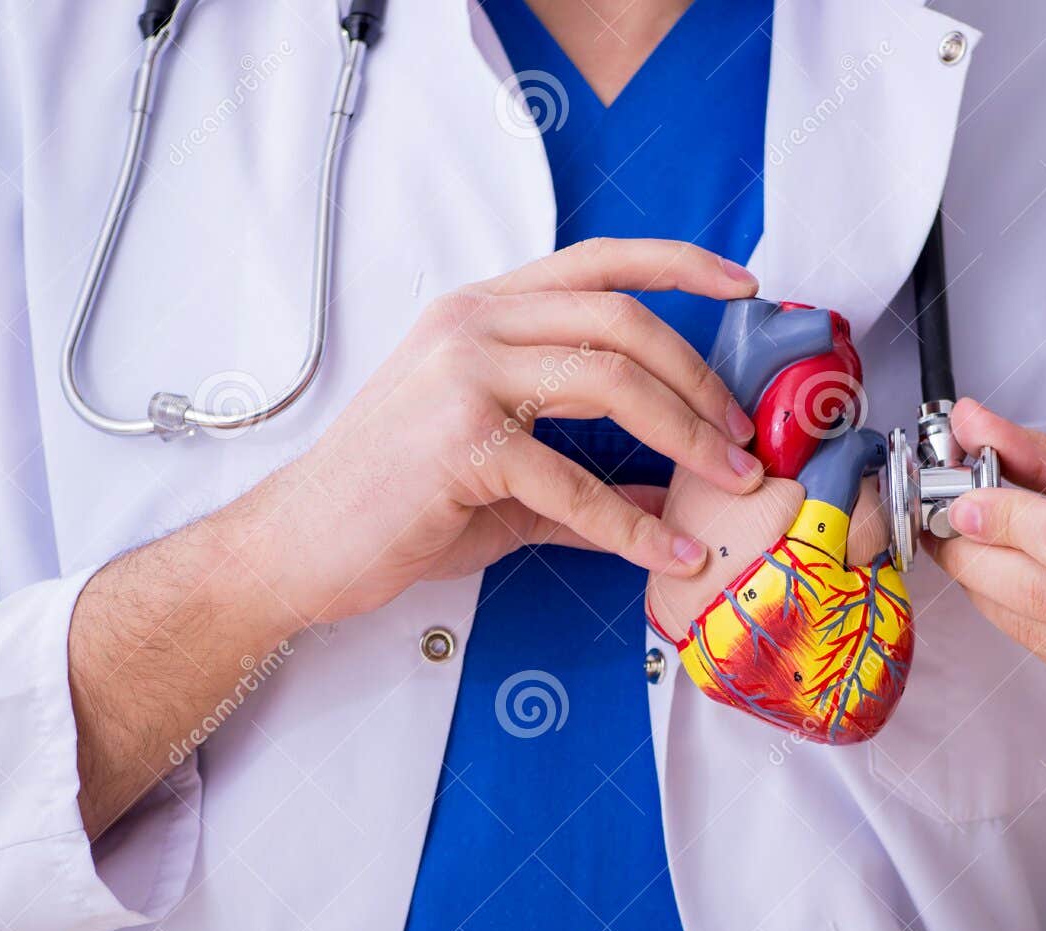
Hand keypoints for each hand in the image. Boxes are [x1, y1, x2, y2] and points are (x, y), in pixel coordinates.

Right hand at [258, 238, 765, 622]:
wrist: (303, 542)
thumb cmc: (399, 500)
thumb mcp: (506, 475)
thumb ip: (587, 474)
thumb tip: (673, 498)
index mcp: (484, 312)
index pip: (598, 262)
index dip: (678, 264)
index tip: (742, 285)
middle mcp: (475, 324)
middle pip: (623, 320)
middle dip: (700, 378)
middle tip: (742, 436)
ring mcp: (465, 375)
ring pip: (612, 380)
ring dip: (688, 435)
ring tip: (731, 482)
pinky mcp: (462, 442)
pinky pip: (575, 482)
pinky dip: (635, 525)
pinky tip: (672, 553)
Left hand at [927, 399, 1045, 724]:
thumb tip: (972, 423)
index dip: (991, 517)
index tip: (953, 498)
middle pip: (1038, 591)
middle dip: (972, 557)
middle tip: (942, 526)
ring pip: (1037, 631)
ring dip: (986, 590)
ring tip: (970, 552)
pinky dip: (1022, 621)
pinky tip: (1015, 590)